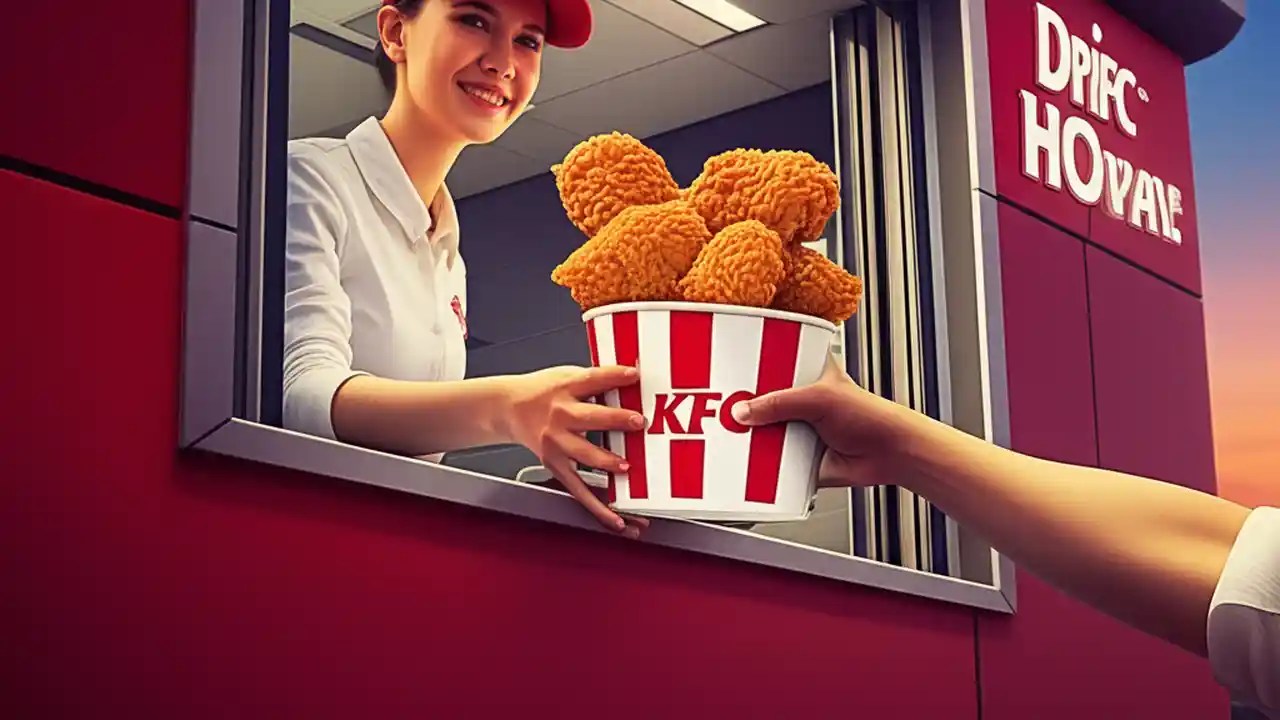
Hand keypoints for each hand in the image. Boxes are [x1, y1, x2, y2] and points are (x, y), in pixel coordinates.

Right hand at [503, 365, 650, 537]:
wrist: (509, 408)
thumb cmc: (543, 392)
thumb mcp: (568, 375)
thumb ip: (597, 380)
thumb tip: (635, 381)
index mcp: (566, 388)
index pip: (592, 379)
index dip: (614, 376)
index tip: (634, 375)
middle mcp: (560, 416)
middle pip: (589, 418)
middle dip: (616, 420)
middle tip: (639, 422)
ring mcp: (557, 443)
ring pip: (584, 455)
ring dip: (607, 462)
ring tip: (626, 468)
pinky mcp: (557, 465)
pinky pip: (579, 489)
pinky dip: (598, 507)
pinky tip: (617, 520)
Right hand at [731, 354, 915, 487]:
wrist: (889, 455)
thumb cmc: (869, 416)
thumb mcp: (819, 398)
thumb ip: (778, 403)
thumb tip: (743, 411)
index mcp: (806, 372)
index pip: (770, 360)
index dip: (747, 361)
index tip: (720, 363)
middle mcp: (798, 399)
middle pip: (758, 398)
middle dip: (739, 403)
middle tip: (713, 402)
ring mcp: (796, 428)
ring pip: (761, 430)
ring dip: (746, 434)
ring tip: (719, 430)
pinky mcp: (795, 457)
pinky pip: (768, 460)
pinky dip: (755, 462)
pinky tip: (738, 459)